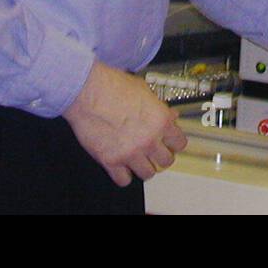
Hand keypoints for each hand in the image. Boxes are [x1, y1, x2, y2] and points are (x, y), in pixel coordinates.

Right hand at [64, 61, 187, 185]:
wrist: (87, 92)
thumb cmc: (112, 86)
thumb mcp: (144, 90)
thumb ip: (159, 107)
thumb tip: (170, 115)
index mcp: (160, 120)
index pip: (180, 142)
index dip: (174, 142)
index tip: (170, 143)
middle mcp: (149, 139)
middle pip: (166, 161)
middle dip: (160, 156)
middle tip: (154, 152)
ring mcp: (131, 152)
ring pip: (148, 174)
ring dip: (144, 167)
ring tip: (138, 160)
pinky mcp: (111, 161)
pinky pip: (124, 180)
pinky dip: (123, 176)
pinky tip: (121, 167)